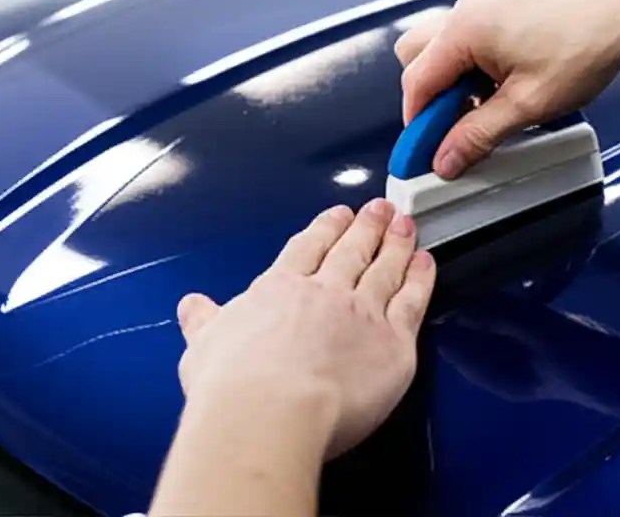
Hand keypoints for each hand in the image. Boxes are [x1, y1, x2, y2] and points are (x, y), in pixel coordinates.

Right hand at [174, 199, 436, 458]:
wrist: (270, 411)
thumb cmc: (233, 387)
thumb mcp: (204, 347)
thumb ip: (204, 323)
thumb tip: (193, 308)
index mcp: (279, 289)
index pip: (307, 248)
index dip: (325, 228)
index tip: (336, 216)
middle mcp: (324, 293)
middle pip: (351, 250)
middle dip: (367, 226)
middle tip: (380, 209)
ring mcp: (362, 313)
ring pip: (385, 269)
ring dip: (397, 244)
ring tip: (406, 226)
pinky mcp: (392, 343)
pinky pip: (412, 302)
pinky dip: (421, 279)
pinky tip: (426, 265)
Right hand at [396, 0, 619, 177]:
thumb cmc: (585, 49)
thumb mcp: (527, 105)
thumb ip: (478, 135)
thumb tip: (445, 159)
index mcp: (465, 29)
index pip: (417, 82)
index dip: (418, 124)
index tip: (426, 153)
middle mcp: (466, 8)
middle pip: (416, 59)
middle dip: (429, 97)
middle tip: (456, 128)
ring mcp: (482, 1)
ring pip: (439, 47)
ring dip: (451, 81)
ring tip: (487, 105)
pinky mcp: (498, 2)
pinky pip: (464, 36)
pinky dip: (470, 64)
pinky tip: (501, 84)